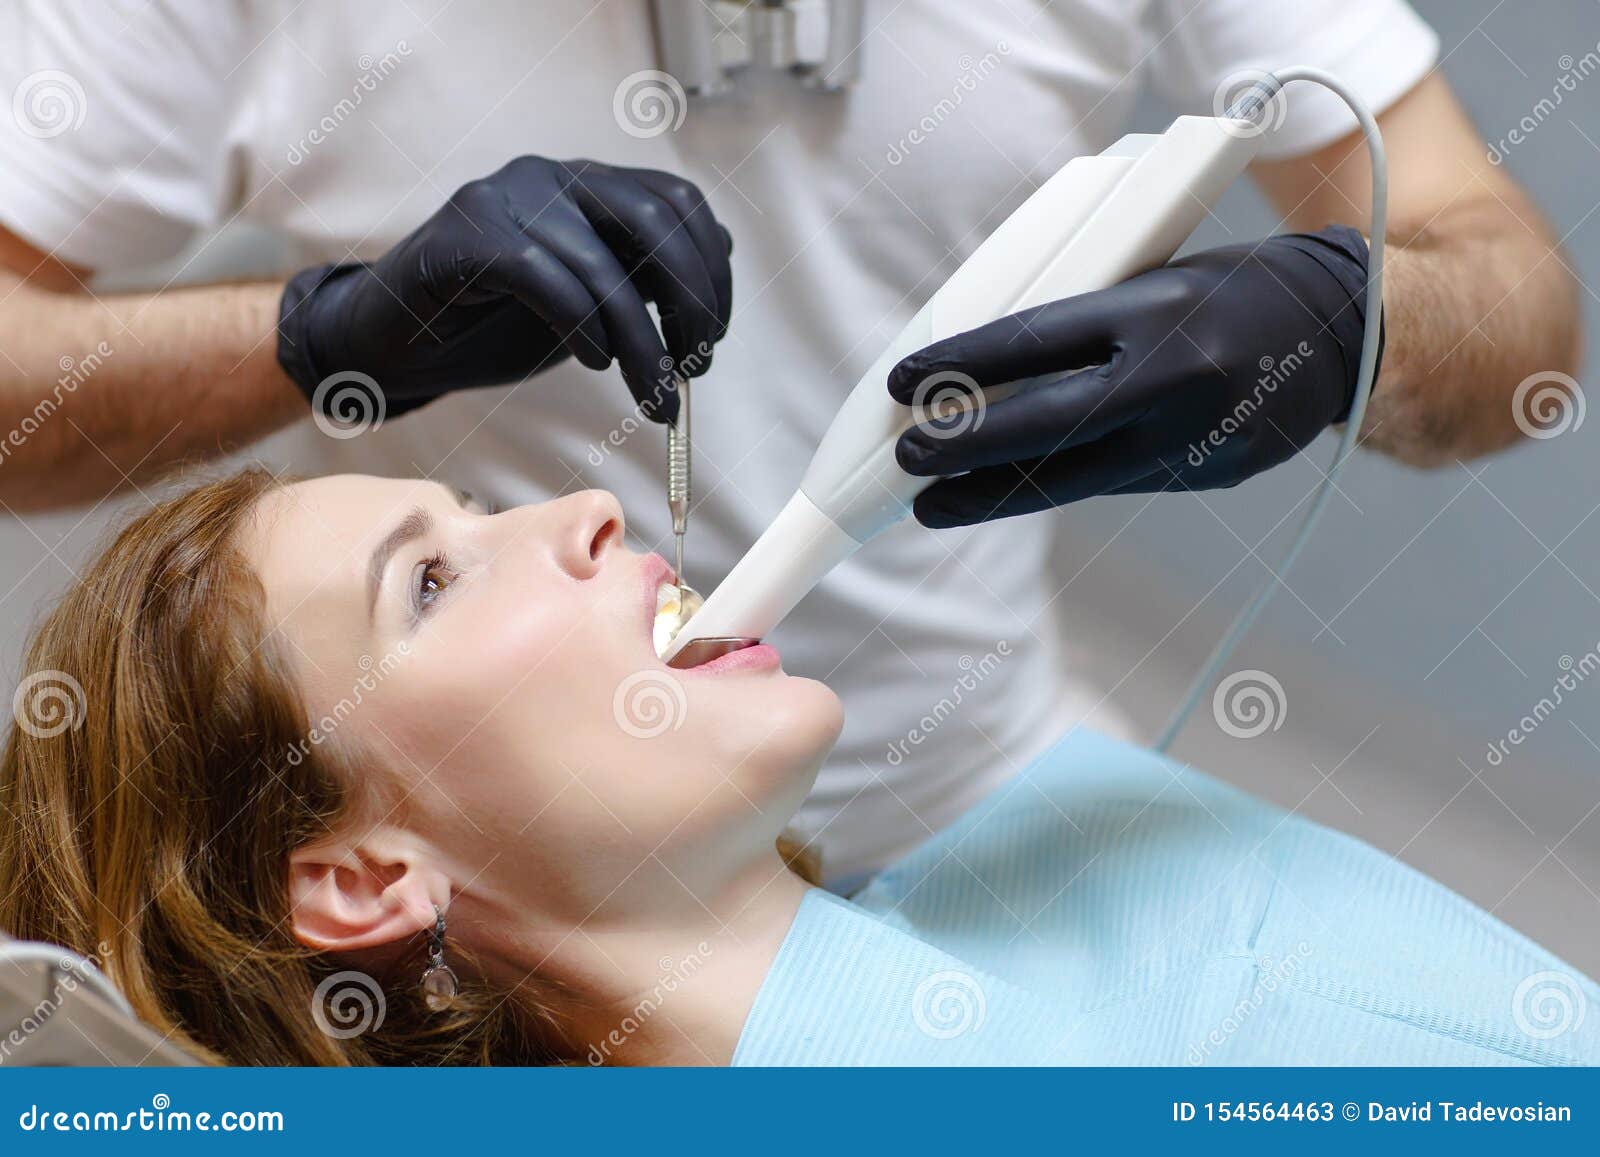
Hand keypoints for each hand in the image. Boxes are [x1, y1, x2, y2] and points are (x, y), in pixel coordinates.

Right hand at [276, 156, 733, 424]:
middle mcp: (553, 176)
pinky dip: (583, 326)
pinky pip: (544, 277)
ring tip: (653, 397)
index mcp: (588, 186)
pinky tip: (596, 363)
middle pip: (655, 219)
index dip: (710, 270)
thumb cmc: (490, 325)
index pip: (678, 202)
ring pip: (603, 263)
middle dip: (691, 301)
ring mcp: (506, 197)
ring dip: (642, 343)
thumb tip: (706, 303)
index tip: (712, 339)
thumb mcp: (584, 305)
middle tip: (695, 369)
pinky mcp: (466, 235)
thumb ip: (636, 288)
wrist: (392, 342)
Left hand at [889, 226, 1378, 527]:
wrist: (1347, 334)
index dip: (960, 364)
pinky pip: (1109, 482)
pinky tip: (1003, 492)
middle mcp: (1173, 379)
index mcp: (1157, 308)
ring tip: (932, 503)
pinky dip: (1051, 485)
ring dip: (993, 492)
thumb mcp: (1160, 278)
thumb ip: (1089, 319)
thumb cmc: (1235, 288)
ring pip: (1071, 477)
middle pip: (1043, 425)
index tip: (904, 382)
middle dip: (963, 448)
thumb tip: (992, 366)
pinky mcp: (1202, 477)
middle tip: (907, 459)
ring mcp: (1191, 438)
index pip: (1036, 339)